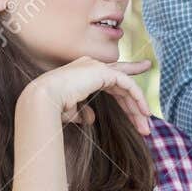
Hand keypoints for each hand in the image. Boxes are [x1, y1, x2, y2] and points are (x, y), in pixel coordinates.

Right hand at [20, 55, 152, 135]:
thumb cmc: (52, 106)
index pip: (110, 73)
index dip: (129, 72)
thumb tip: (92, 119)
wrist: (44, 98)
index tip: (145, 66)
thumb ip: (83, 112)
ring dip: (137, 106)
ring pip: (126, 85)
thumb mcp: (70, 111)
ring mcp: (97, 66)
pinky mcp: (102, 72)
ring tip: (146, 125)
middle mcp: (90, 65)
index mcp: (82, 72)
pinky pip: (127, 84)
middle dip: (135, 100)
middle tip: (147, 116)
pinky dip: (137, 98)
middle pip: (121, 81)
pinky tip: (143, 112)